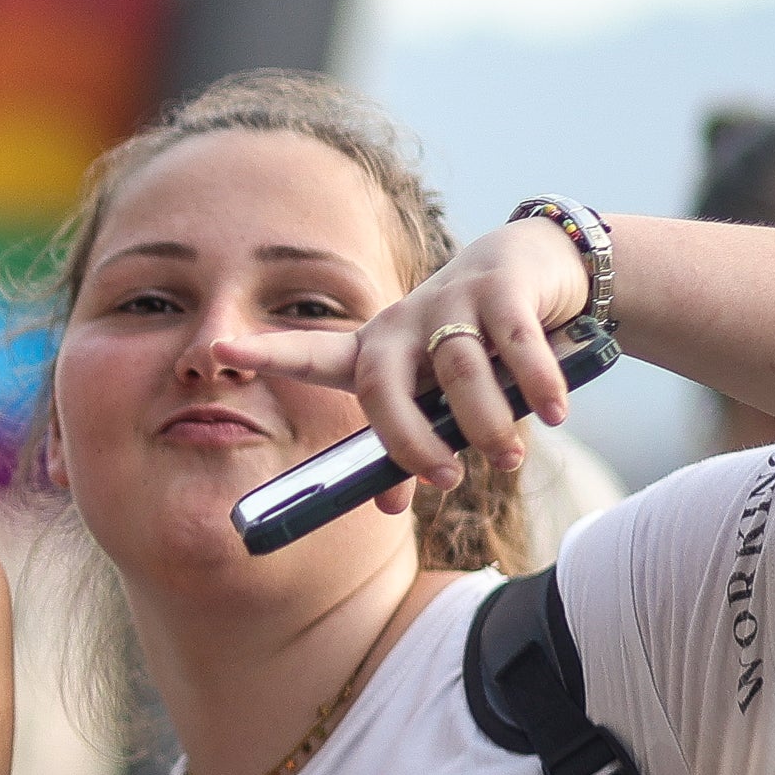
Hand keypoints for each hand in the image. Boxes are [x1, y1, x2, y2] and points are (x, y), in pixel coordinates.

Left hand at [222, 216, 590, 506]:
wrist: (536, 266)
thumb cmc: (472, 345)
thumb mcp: (438, 396)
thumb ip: (415, 445)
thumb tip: (391, 509)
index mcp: (374, 351)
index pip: (313, 355)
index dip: (269, 353)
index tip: (219, 349)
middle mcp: (402, 324)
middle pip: (382, 387)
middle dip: (409, 442)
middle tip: (444, 480)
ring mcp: (450, 301)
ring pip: (458, 374)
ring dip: (486, 425)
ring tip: (508, 459)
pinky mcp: (502, 290)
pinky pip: (515, 347)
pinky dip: (537, 386)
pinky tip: (555, 413)